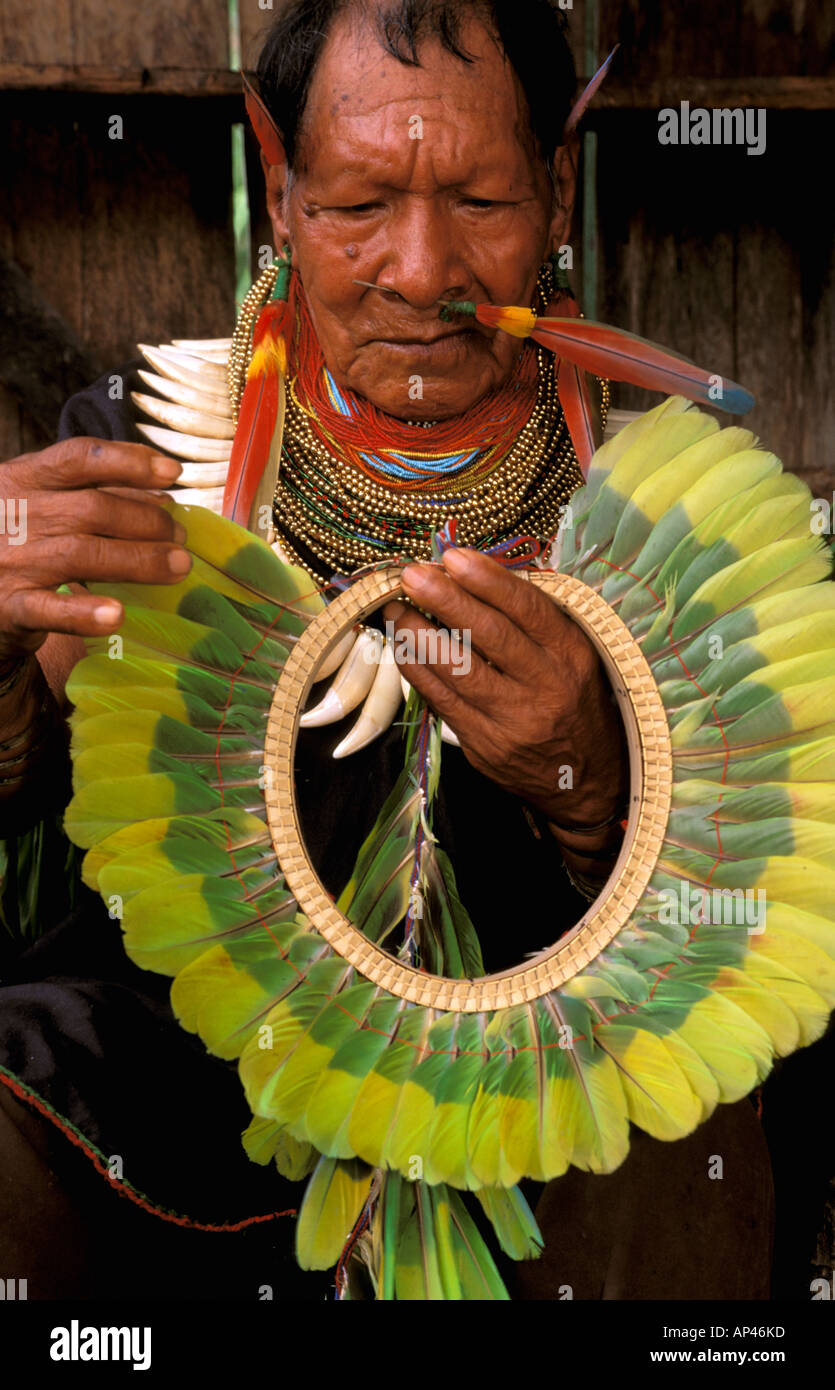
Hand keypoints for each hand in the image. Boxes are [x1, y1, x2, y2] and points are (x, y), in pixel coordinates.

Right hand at [0, 438, 188, 663]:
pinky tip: (117, 614)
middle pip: (92, 509)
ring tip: (178, 567)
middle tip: (181, 538)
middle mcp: (15, 515)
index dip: (130, 462)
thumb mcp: (42, 502)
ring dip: (138, 560)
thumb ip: (95, 493)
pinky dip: (83, 612)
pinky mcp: (9, 607)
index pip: (79, 458)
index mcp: (22, 479)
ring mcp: (11, 561)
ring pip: (81, 555)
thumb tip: (162, 496)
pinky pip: (49, 609)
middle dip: (147, 521)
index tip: (173, 473)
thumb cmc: (14, 539)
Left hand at [384, 547, 625, 829]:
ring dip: (419, 634)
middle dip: (446, 599)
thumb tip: (478, 575)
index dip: (488, 580)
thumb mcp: (574, 658)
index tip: (454, 556)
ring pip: (457, 669)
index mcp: (571, 657)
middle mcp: (546, 688)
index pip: (528, 609)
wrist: (586, 782)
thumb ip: (534, 621)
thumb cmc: (575, 704)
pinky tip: (401, 647)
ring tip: (395, 608)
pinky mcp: (485, 746)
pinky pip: (442, 700)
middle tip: (412, 574)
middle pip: (490, 635)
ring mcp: (513, 721)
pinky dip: (417, 670)